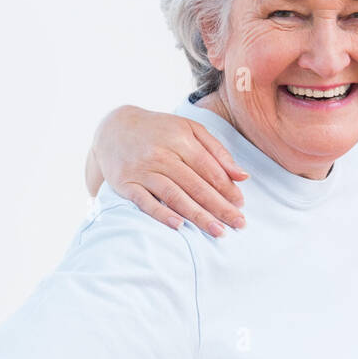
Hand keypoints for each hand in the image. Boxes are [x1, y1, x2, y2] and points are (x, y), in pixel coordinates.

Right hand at [92, 105, 246, 235]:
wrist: (114, 128)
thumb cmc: (160, 130)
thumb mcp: (190, 130)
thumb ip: (217, 152)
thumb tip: (242, 176)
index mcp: (180, 139)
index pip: (209, 168)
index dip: (227, 188)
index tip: (241, 204)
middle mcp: (161, 155)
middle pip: (195, 185)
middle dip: (219, 207)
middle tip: (238, 224)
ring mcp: (142, 170)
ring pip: (174, 196)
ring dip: (198, 216)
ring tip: (218, 231)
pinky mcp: (125, 184)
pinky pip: (145, 202)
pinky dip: (161, 214)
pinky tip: (179, 226)